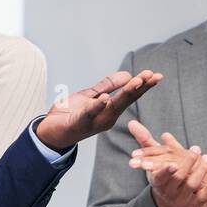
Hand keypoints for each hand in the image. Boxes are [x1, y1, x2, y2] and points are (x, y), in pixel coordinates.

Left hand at [35, 70, 162, 150]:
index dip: (143, 85)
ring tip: (137, 81)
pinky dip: (97, 106)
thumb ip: (107, 86)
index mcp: (110, 110)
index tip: (156, 75)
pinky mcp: (79, 123)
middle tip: (153, 76)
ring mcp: (94, 121)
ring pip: (112, 106)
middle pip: (126, 100)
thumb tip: (128, 74)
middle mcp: (106, 117)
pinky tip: (104, 98)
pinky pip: (89, 114)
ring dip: (125, 94)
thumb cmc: (70, 115)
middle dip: (140, 88)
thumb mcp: (90, 96)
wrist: (50, 132)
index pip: (130, 96)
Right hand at [126, 121, 206, 206]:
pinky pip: (204, 196)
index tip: (174, 164)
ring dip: (201, 170)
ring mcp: (181, 200)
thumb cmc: (162, 174)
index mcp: (157, 182)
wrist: (171, 201)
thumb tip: (131, 122)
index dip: (166, 172)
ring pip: (192, 185)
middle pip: (179, 178)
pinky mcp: (194, 205)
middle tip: (196, 149)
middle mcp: (168, 192)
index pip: (160, 177)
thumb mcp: (152, 160)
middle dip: (188, 163)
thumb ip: (144, 141)